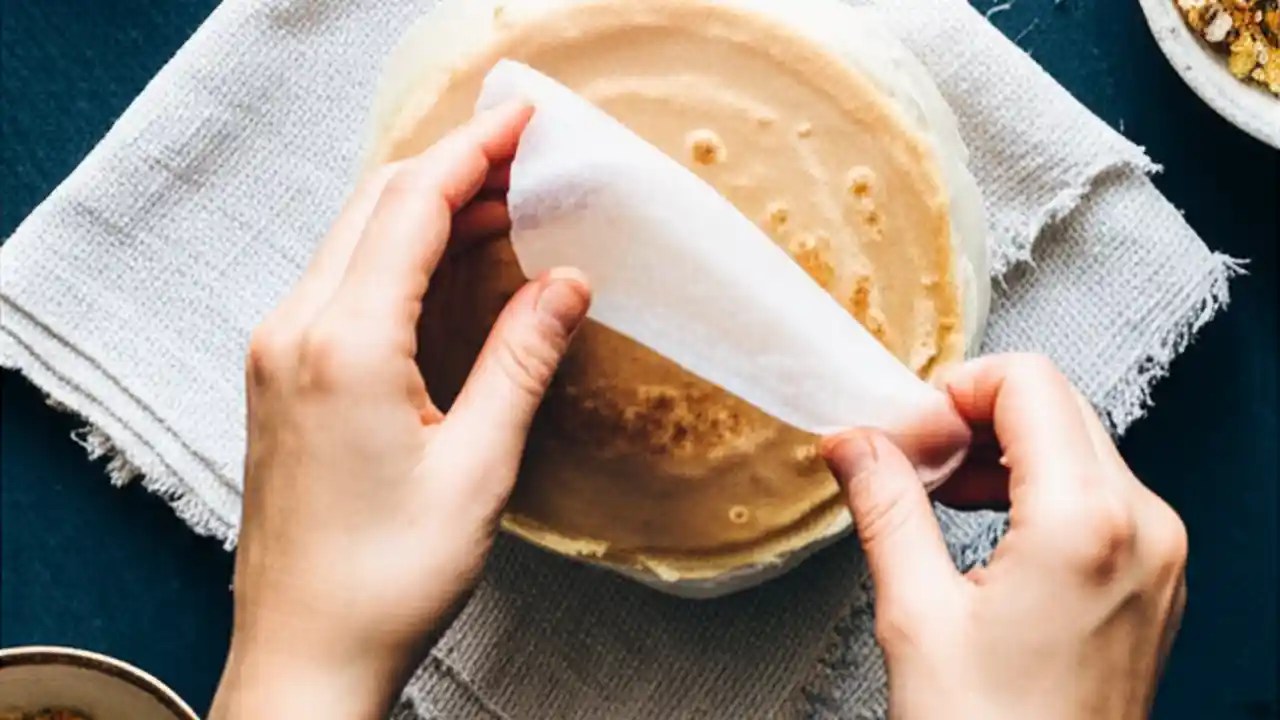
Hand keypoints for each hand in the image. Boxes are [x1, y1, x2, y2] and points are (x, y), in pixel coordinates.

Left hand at [210, 103, 591, 718]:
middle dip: (449, 167)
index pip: (411, 206)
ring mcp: (276, 354)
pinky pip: (337, 282)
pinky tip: (440, 265)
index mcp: (343, 344)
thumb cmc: (386, 578)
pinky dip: (392, 253)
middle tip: (519, 152)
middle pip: (373, 206)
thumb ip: (522, 359)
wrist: (304, 652)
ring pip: (351, 240)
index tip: (521, 121)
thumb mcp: (478, 465)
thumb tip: (564, 284)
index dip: (472, 153)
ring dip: (421, 209)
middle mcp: (294, 333)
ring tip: (497, 202)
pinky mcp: (279, 379)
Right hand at [822, 354, 1186, 719]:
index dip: (955, 390)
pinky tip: (984, 524)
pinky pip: (1099, 494)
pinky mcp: (1154, 581)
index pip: (1029, 382)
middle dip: (974, 417)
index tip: (906, 433)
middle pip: (1057, 406)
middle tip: (910, 460)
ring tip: (937, 494)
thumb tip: (854, 442)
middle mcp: (1143, 527)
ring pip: (1079, 446)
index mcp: (1085, 524)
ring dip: (1002, 451)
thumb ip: (885, 507)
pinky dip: (1036, 488)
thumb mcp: (915, 615)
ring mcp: (1159, 555)